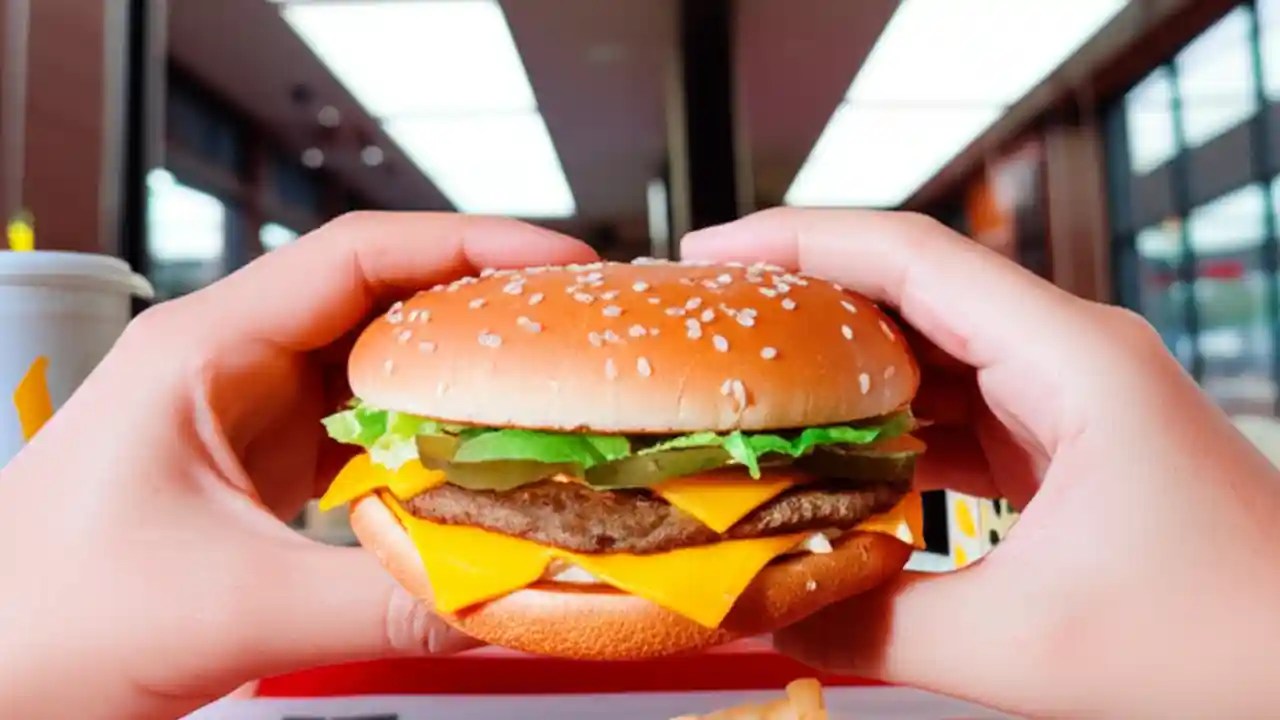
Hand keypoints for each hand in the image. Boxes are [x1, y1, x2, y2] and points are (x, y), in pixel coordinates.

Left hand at [0, 213, 596, 718]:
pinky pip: (359, 424)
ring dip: (453, 375)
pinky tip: (467, 463)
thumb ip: (385, 606)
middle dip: (478, 306)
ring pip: (372, 362)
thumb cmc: (44, 623)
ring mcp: (239, 411)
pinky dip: (423, 436)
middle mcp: (225, 364)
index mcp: (203, 350)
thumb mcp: (233, 610)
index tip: (558, 265)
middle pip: (378, 298)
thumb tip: (514, 600)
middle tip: (570, 328)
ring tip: (537, 390)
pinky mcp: (254, 462)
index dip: (468, 245)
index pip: (357, 254)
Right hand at [682, 208, 1279, 717]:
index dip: (797, 240)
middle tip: (707, 322)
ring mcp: (1069, 395)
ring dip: (841, 367)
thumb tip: (768, 611)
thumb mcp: (1024, 644)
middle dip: (802, 297)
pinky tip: (829, 456)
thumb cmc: (1222, 641)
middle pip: (910, 288)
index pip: (910, 256)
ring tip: (749, 388)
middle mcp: (1070, 354)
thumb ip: (876, 623)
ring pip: (928, 348)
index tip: (706, 256)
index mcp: (1072, 359)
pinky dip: (885, 425)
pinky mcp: (1064, 440)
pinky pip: (954, 407)